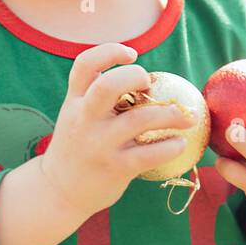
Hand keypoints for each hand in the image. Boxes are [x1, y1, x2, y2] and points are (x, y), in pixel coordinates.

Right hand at [39, 43, 196, 216]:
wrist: (58, 192)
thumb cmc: (77, 147)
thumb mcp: (77, 117)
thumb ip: (98, 98)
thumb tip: (145, 81)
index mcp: (74, 102)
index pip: (84, 65)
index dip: (109, 52)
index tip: (132, 55)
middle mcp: (84, 119)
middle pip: (108, 86)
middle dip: (135, 77)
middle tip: (150, 84)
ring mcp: (99, 144)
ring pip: (139, 120)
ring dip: (170, 114)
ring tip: (187, 117)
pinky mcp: (115, 168)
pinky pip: (149, 154)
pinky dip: (170, 147)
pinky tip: (180, 144)